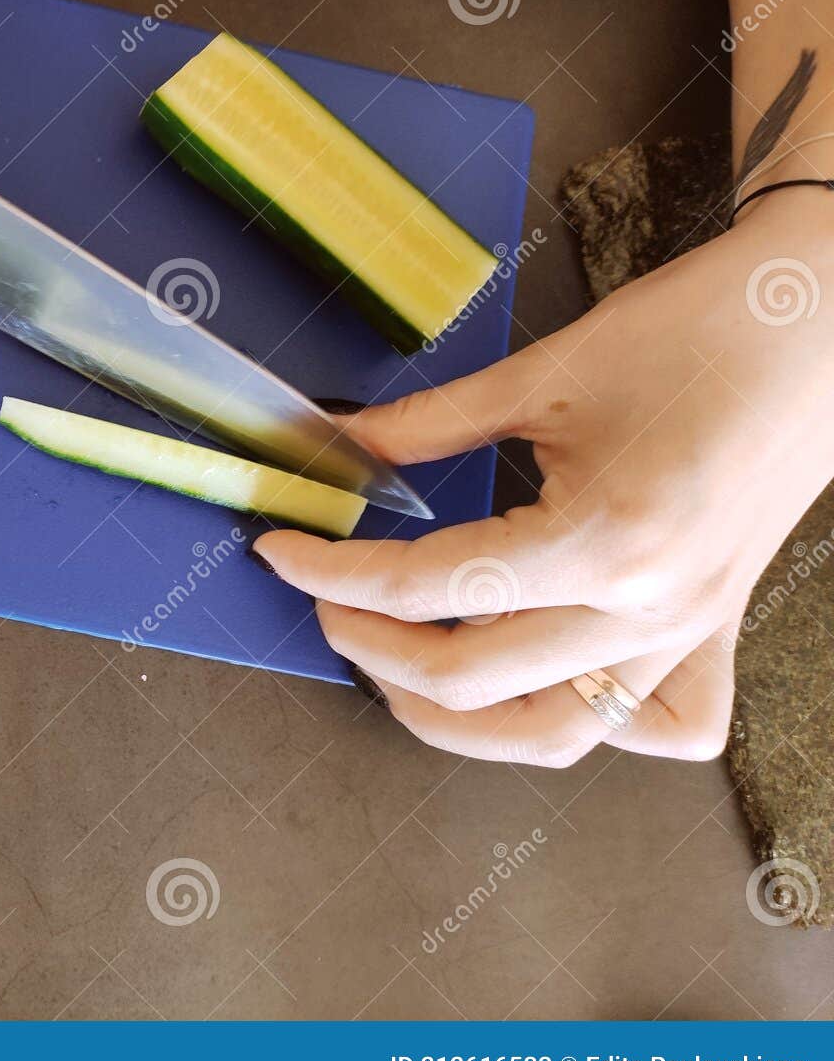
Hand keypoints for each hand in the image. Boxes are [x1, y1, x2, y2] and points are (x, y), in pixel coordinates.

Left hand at [255, 187, 833, 766]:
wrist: (825, 324)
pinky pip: (650, 728)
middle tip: (323, 599)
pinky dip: (576, 723)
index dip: (335, 574)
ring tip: (389, 662)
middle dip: (370, 646)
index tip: (282, 553)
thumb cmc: (700, 330)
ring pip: (549, 736)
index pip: (432, 589)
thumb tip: (338, 447)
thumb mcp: (546, 370)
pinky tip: (527, 682)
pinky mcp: (711, 632)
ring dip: (452, 716)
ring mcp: (688, 634)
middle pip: (470, 681)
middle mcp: (651, 611)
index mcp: (606, 539)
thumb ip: (429, 425)